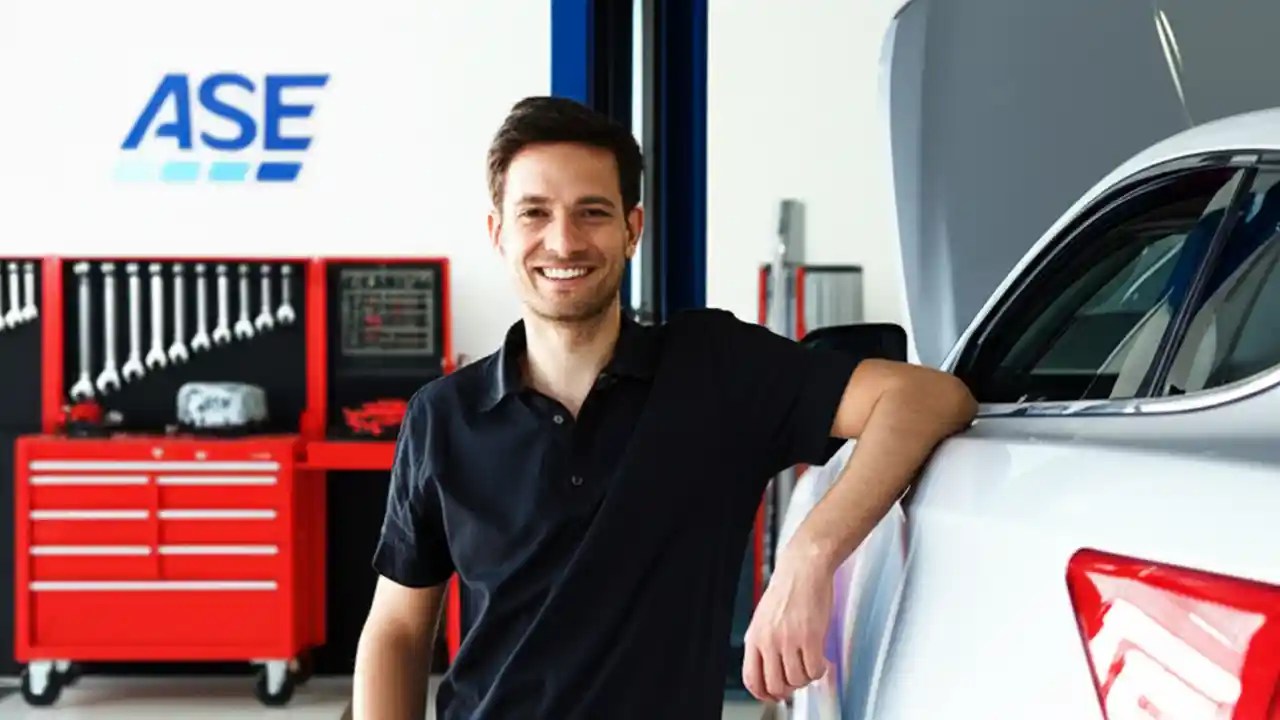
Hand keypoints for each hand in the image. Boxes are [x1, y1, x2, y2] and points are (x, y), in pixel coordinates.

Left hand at [741, 546, 834, 702]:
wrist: (804, 568)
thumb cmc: (787, 589)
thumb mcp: (764, 618)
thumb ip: (764, 643)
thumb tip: (771, 668)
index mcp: (754, 637)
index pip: (752, 679)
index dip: (764, 694)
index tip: (774, 695)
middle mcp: (768, 641)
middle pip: (776, 686)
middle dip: (789, 689)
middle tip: (798, 679)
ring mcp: (788, 640)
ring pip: (798, 680)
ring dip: (808, 677)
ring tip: (811, 664)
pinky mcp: (810, 637)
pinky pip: (815, 670)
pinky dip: (821, 671)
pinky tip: (822, 660)